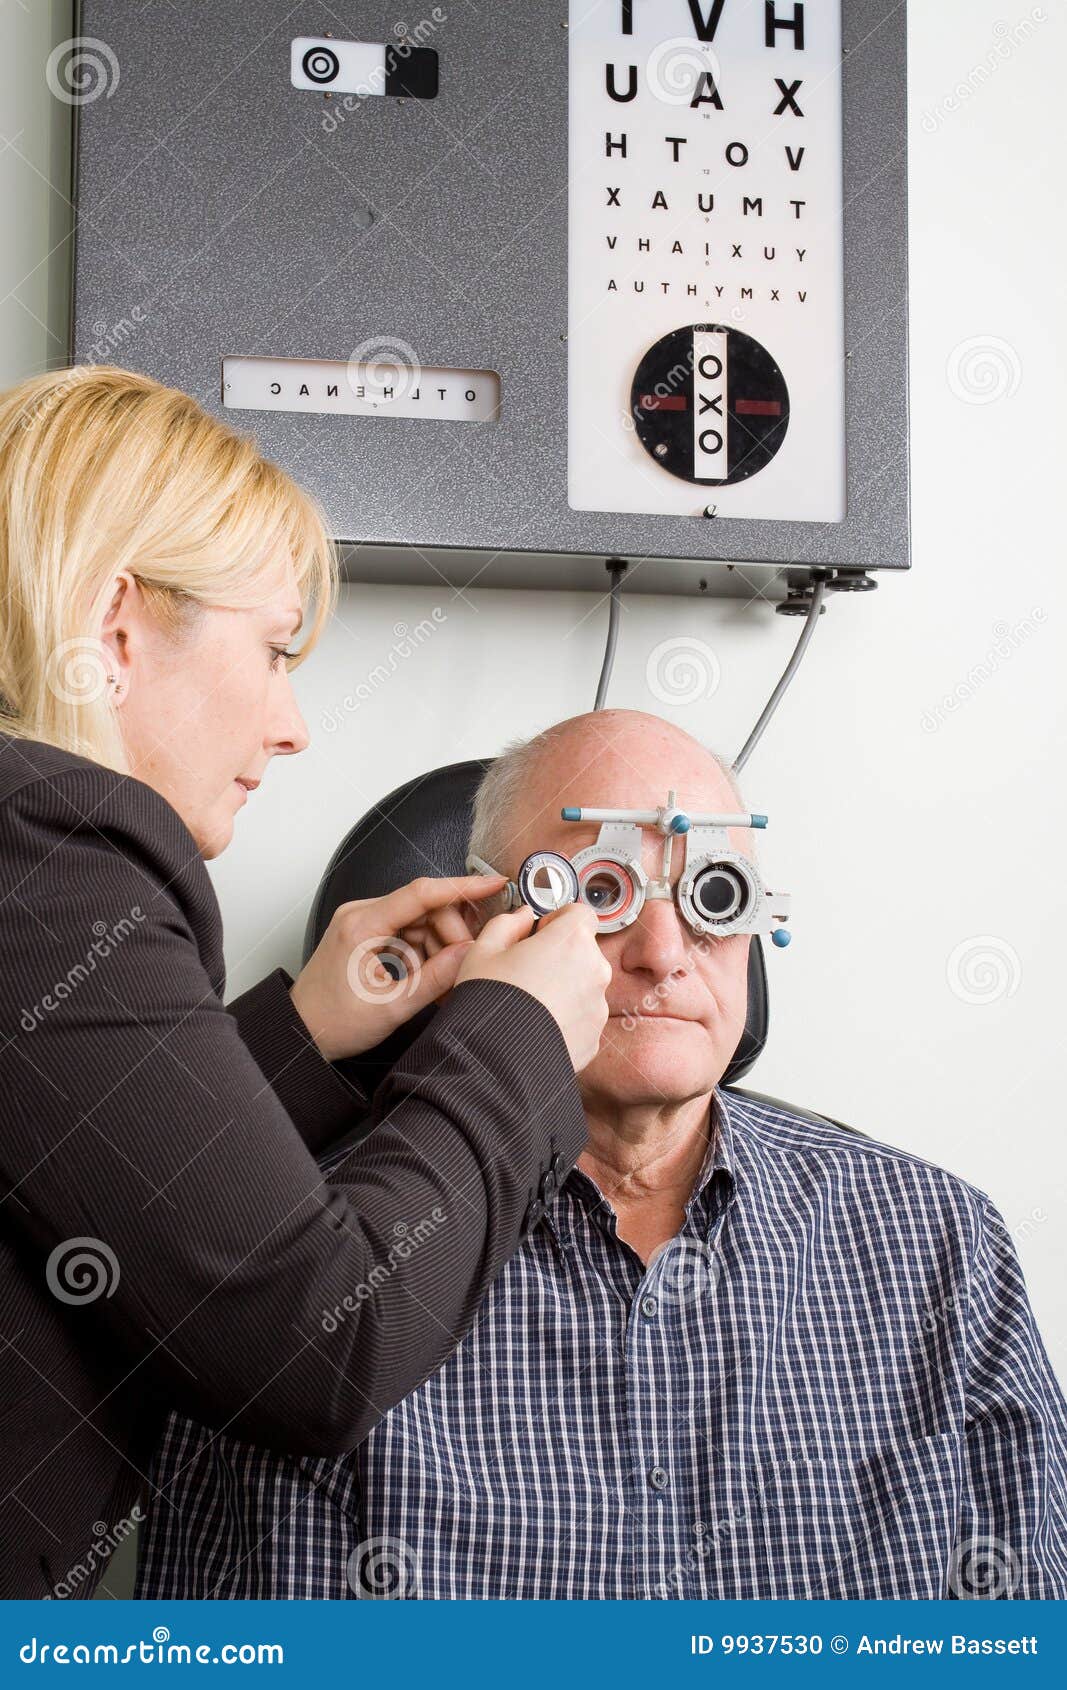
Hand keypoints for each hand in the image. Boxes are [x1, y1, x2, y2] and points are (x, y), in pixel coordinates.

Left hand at [290, 873, 507, 1060]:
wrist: (301, 1031)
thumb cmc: (333, 1022)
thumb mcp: (392, 1007)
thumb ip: (436, 979)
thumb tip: (470, 955)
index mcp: (363, 925)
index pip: (422, 892)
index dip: (463, 887)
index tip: (494, 885)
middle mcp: (361, 914)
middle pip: (426, 908)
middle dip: (452, 935)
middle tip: (463, 966)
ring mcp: (363, 922)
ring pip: (420, 921)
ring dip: (439, 947)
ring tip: (445, 982)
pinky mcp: (366, 933)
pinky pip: (407, 932)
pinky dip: (424, 952)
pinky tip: (429, 977)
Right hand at [456, 902, 610, 1072]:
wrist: (495, 1062)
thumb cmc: (489, 1002)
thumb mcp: (483, 950)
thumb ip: (507, 923)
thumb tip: (522, 916)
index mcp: (571, 941)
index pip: (580, 913)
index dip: (558, 919)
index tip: (540, 932)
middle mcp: (594, 970)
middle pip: (583, 950)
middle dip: (560, 955)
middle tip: (528, 970)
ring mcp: (598, 1006)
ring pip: (584, 985)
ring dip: (564, 988)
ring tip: (531, 1003)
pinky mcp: (595, 1036)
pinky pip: (582, 1017)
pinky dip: (566, 1018)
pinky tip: (538, 1025)